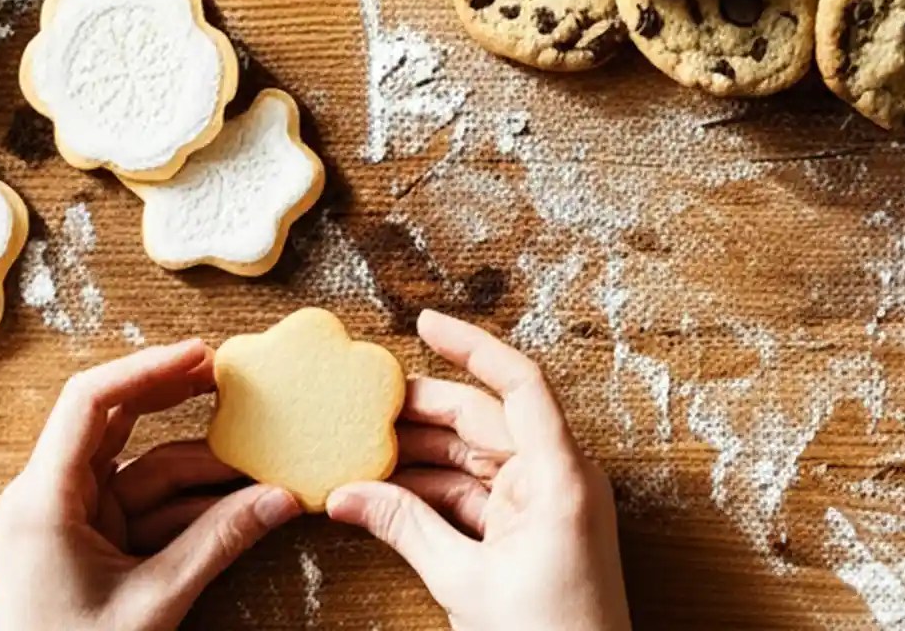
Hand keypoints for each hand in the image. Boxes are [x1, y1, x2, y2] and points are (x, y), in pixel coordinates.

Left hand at [0, 340, 301, 630]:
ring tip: (259, 461)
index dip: (147, 369)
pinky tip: (239, 501)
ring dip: (202, 467)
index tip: (200, 355)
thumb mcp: (151, 604)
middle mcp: (52, 497)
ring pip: (145, 471)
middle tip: (231, 379)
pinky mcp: (94, 544)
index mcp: (44, 498)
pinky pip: (149, 508)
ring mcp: (74, 519)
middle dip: (176, 400)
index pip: (89, 402)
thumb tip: (280, 499)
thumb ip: (217, 545)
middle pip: (117, 423)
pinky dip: (193, 505)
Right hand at [327, 310, 630, 630]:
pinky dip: (432, 491)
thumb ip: (403, 528)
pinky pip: (474, 493)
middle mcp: (557, 479)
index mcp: (559, 476)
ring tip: (363, 451)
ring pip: (474, 457)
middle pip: (485, 419)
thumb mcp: (465, 581)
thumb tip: (345, 495)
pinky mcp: (528, 531)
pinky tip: (387, 492)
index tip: (425, 323)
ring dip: (420, 455)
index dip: (473, 345)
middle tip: (364, 404)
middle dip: (421, 411)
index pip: (520, 383)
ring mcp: (543, 505)